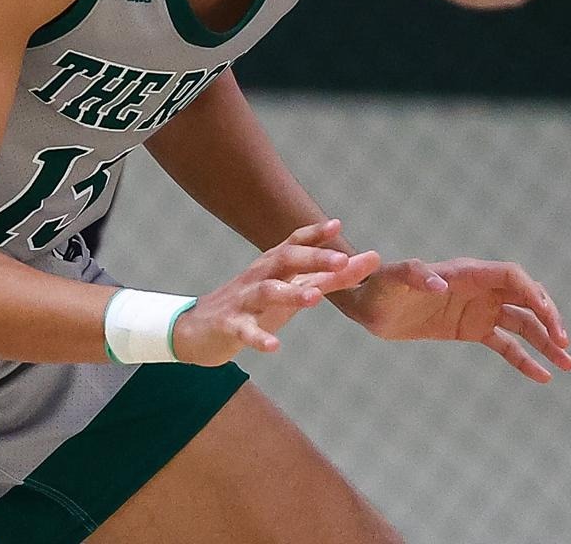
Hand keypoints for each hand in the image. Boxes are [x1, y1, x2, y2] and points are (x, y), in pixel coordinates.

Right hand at [172, 220, 379, 366]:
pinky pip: (244, 330)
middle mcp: (259, 276)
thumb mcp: (293, 289)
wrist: (198, 329)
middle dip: (313, 258)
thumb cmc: (255, 305)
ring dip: (291, 294)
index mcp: (274, 265)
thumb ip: (332, 277)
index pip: (294, 243)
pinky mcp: (230, 326)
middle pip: (285, 260)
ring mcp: (243, 300)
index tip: (338, 226)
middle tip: (341, 261)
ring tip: (314, 298)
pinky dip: (258, 337)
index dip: (315, 234)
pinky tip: (274, 346)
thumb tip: (372, 260)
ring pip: (267, 292)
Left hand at [332, 256, 570, 383]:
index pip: (512, 277)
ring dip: (546, 342)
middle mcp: (479, 289)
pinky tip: (543, 376)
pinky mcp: (471, 330)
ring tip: (568, 365)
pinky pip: (505, 345)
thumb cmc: (380, 285)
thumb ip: (417, 275)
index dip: (533, 293)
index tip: (549, 317)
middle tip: (564, 344)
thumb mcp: (394, 278)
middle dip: (548, 319)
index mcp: (467, 272)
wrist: (367, 306)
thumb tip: (441, 284)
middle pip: (526, 300)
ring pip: (522, 324)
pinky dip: (524, 359)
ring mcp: (478, 310)